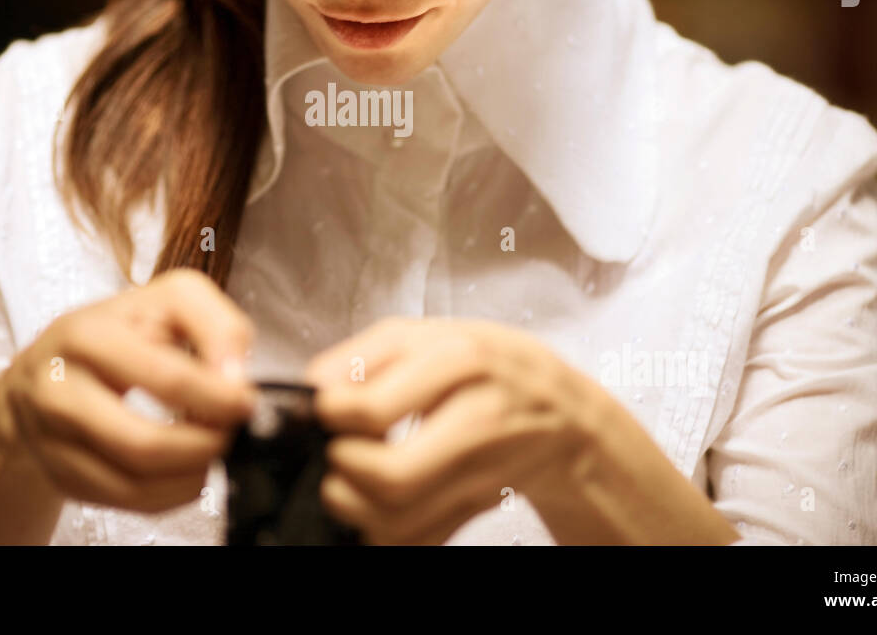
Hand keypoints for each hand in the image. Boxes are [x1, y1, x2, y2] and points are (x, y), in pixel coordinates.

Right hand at [0, 268, 256, 541]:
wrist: (44, 372)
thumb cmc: (119, 332)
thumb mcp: (168, 301)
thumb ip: (215, 324)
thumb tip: (235, 378)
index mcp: (88, 335)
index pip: (166, 377)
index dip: (217, 397)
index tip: (246, 402)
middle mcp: (59, 388)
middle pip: (144, 444)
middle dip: (206, 445)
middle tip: (233, 433)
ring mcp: (52, 439)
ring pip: (135, 482)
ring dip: (192, 474)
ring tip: (214, 449)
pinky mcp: (59, 474)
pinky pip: (126, 501)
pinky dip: (171, 493)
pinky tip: (187, 469)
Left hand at [303, 317, 600, 544]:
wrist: (564, 413)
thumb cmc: (488, 366)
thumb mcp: (430, 335)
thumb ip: (365, 355)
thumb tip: (312, 385)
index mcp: (457, 362)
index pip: (371, 408)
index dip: (331, 418)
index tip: (324, 413)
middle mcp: (476, 419)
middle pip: (391, 477)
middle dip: (342, 473)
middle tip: (334, 455)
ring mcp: (482, 471)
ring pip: (401, 520)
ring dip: (355, 509)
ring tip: (344, 483)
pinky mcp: (479, 507)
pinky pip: (420, 540)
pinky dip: (385, 532)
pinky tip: (375, 506)